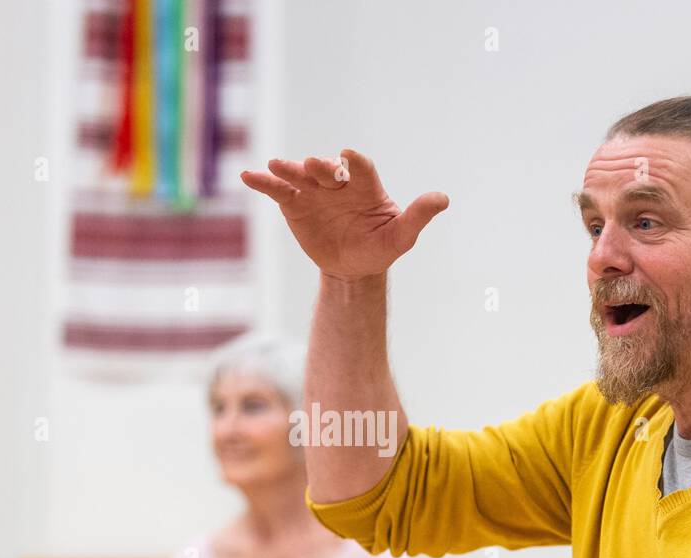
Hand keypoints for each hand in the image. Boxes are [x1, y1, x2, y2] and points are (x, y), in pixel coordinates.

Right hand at [240, 148, 448, 279]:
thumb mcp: (401, 236)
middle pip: (326, 168)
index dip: (355, 162)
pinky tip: (247, 176)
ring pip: (299, 175)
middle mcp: (337, 182)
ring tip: (274, 166)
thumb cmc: (379, 248)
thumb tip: (443, 199)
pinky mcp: (293, 203)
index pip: (361, 168)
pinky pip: (277, 190)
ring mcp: (313, 190)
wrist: (352, 267)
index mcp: (365, 185)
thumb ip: (418, 216)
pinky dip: (262, 182)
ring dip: (288, 169)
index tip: (349, 157)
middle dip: (319, 165)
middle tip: (313, 165)